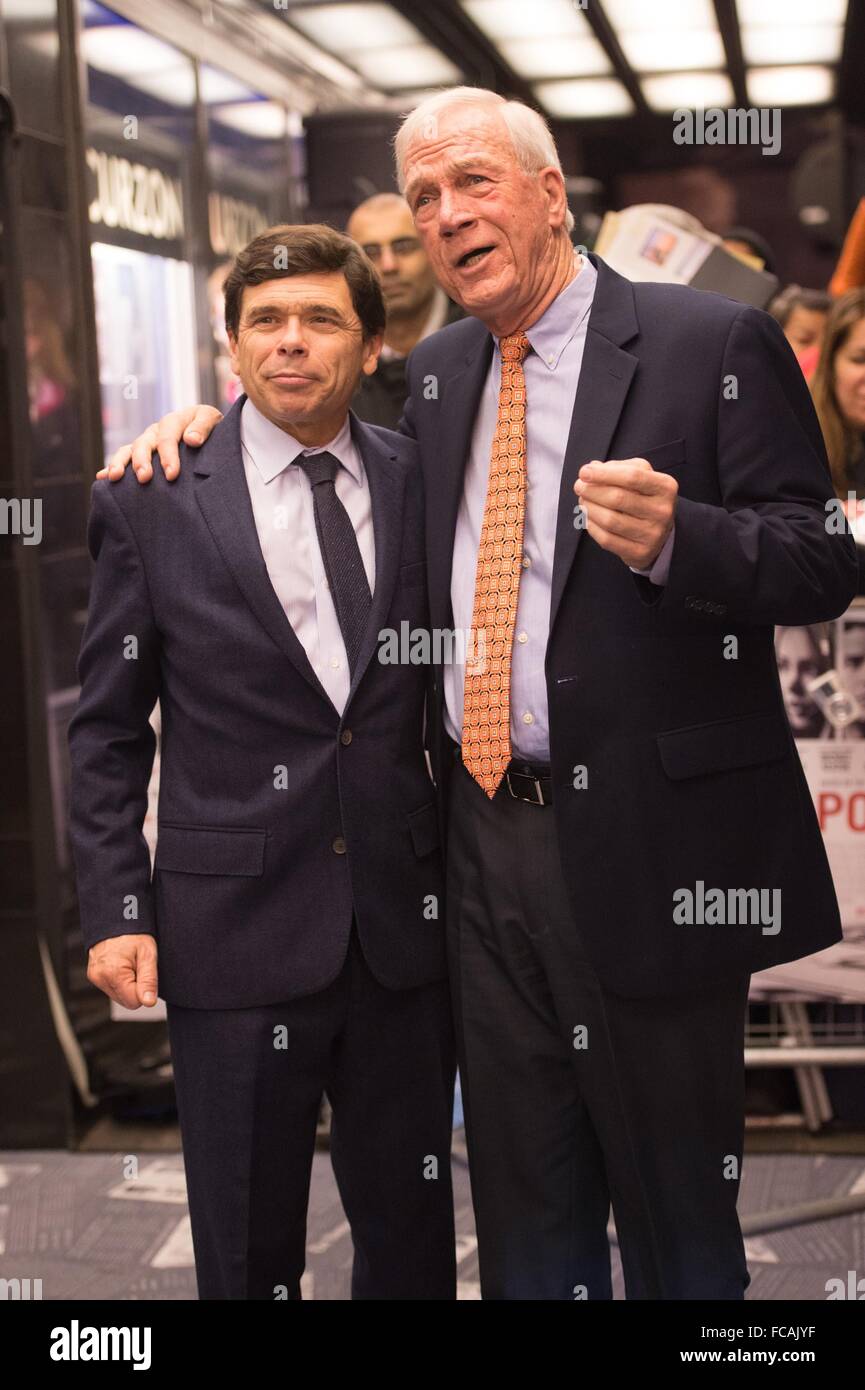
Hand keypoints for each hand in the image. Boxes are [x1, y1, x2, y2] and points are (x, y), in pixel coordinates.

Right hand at [87, 934, 158, 1008]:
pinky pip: (111, 989)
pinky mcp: (93, 976)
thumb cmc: (134, 934)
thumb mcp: (148, 954)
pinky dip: (119, 981)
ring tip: (129, 964)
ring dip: (127, 985)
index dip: (144, 990)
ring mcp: (94, 977)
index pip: (134, 1002)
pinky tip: (122, 966)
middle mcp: (100, 977)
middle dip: (135, 988)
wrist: (115, 919)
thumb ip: (149, 981)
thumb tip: (148, 1002)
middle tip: (137, 966)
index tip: (144, 972)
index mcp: (113, 973)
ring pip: (119, 996)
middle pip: (125, 1001)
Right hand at [95, 406, 222, 483]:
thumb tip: (191, 440)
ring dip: (121, 463)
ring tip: (116, 477)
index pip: (167, 438)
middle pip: (144, 444)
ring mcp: (147, 442)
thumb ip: (203, 427)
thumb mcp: (212, 420)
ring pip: (129, 450)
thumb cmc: (213, 429)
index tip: (172, 474)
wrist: (210, 433)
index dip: (169, 456)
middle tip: (144, 478)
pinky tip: (103, 477)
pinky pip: (124, 458)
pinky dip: (112, 466)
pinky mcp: (142, 453)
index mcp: (174, 421)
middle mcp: (157, 430)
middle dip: (142, 461)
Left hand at [574, 459, 676, 569]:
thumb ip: (618, 468)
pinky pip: (607, 540)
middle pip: (618, 498)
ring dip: (589, 508)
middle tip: (579, 487)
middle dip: (592, 491)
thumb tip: (593, 468)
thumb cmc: (644, 497)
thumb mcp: (640, 475)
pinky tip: (588, 518)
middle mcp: (663, 511)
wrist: (659, 531)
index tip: (584, 472)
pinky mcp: (640, 552)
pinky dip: (592, 527)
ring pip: (610, 520)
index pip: (632, 477)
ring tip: (583, 501)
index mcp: (665, 487)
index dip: (604, 474)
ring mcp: (653, 534)